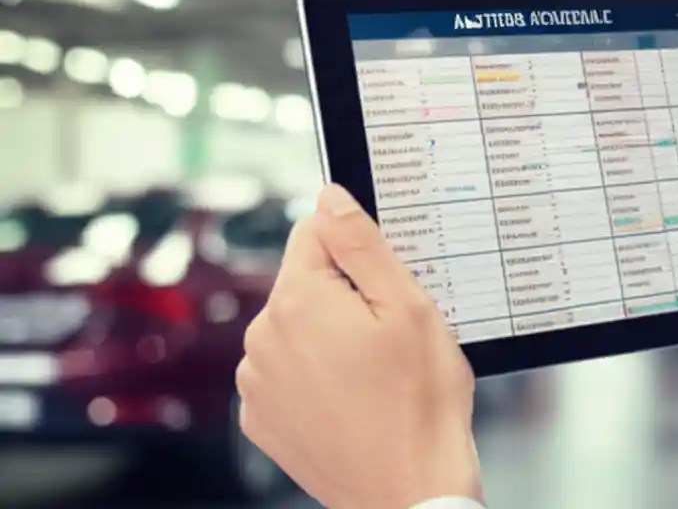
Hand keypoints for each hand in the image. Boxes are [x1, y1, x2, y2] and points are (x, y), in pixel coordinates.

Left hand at [237, 184, 480, 508]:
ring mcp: (256, 382)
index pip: (316, 232)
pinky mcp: (261, 418)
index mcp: (297, 300)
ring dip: (330, 337)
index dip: (358, 251)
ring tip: (375, 375)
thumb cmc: (421, 404)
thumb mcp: (409, 308)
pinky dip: (317, 377)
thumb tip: (330, 197)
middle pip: (306, 282)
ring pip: (297, 328)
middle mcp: (261, 337)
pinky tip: (354, 400)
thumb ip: (363, 245)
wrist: (409, 491)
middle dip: (346, 296)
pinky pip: (288, 372)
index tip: (387, 284)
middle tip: (390, 337)